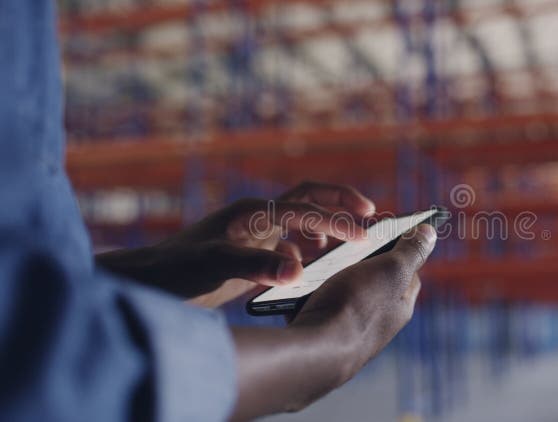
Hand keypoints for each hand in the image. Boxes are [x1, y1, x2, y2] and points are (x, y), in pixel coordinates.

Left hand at [96, 181, 374, 306]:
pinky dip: (305, 249)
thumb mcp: (216, 268)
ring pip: (300, 220)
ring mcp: (251, 232)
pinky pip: (287, 242)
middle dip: (341, 204)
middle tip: (373, 216)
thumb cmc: (175, 274)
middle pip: (309, 198)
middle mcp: (256, 216)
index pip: (306, 208)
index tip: (366, 235)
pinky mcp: (247, 251)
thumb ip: (258, 266)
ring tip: (353, 240)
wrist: (143, 284)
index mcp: (253, 214)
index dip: (338, 220)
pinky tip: (309, 265)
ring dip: (327, 226)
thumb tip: (299, 268)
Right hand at [230, 224, 436, 419]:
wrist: (315, 352)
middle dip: (357, 261)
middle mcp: (378, 323)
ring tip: (318, 263)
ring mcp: (348, 331)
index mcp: (400, 306)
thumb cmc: (356, 306)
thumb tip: (430, 234)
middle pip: (372, 281)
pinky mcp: (320, 336)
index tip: (380, 230)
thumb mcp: (391, 269)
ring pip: (340, 293)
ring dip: (329, 277)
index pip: (406, 270)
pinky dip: (310, 295)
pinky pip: (316, 307)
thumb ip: (411, 251)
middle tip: (342, 245)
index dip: (396, 246)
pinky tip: (300, 288)